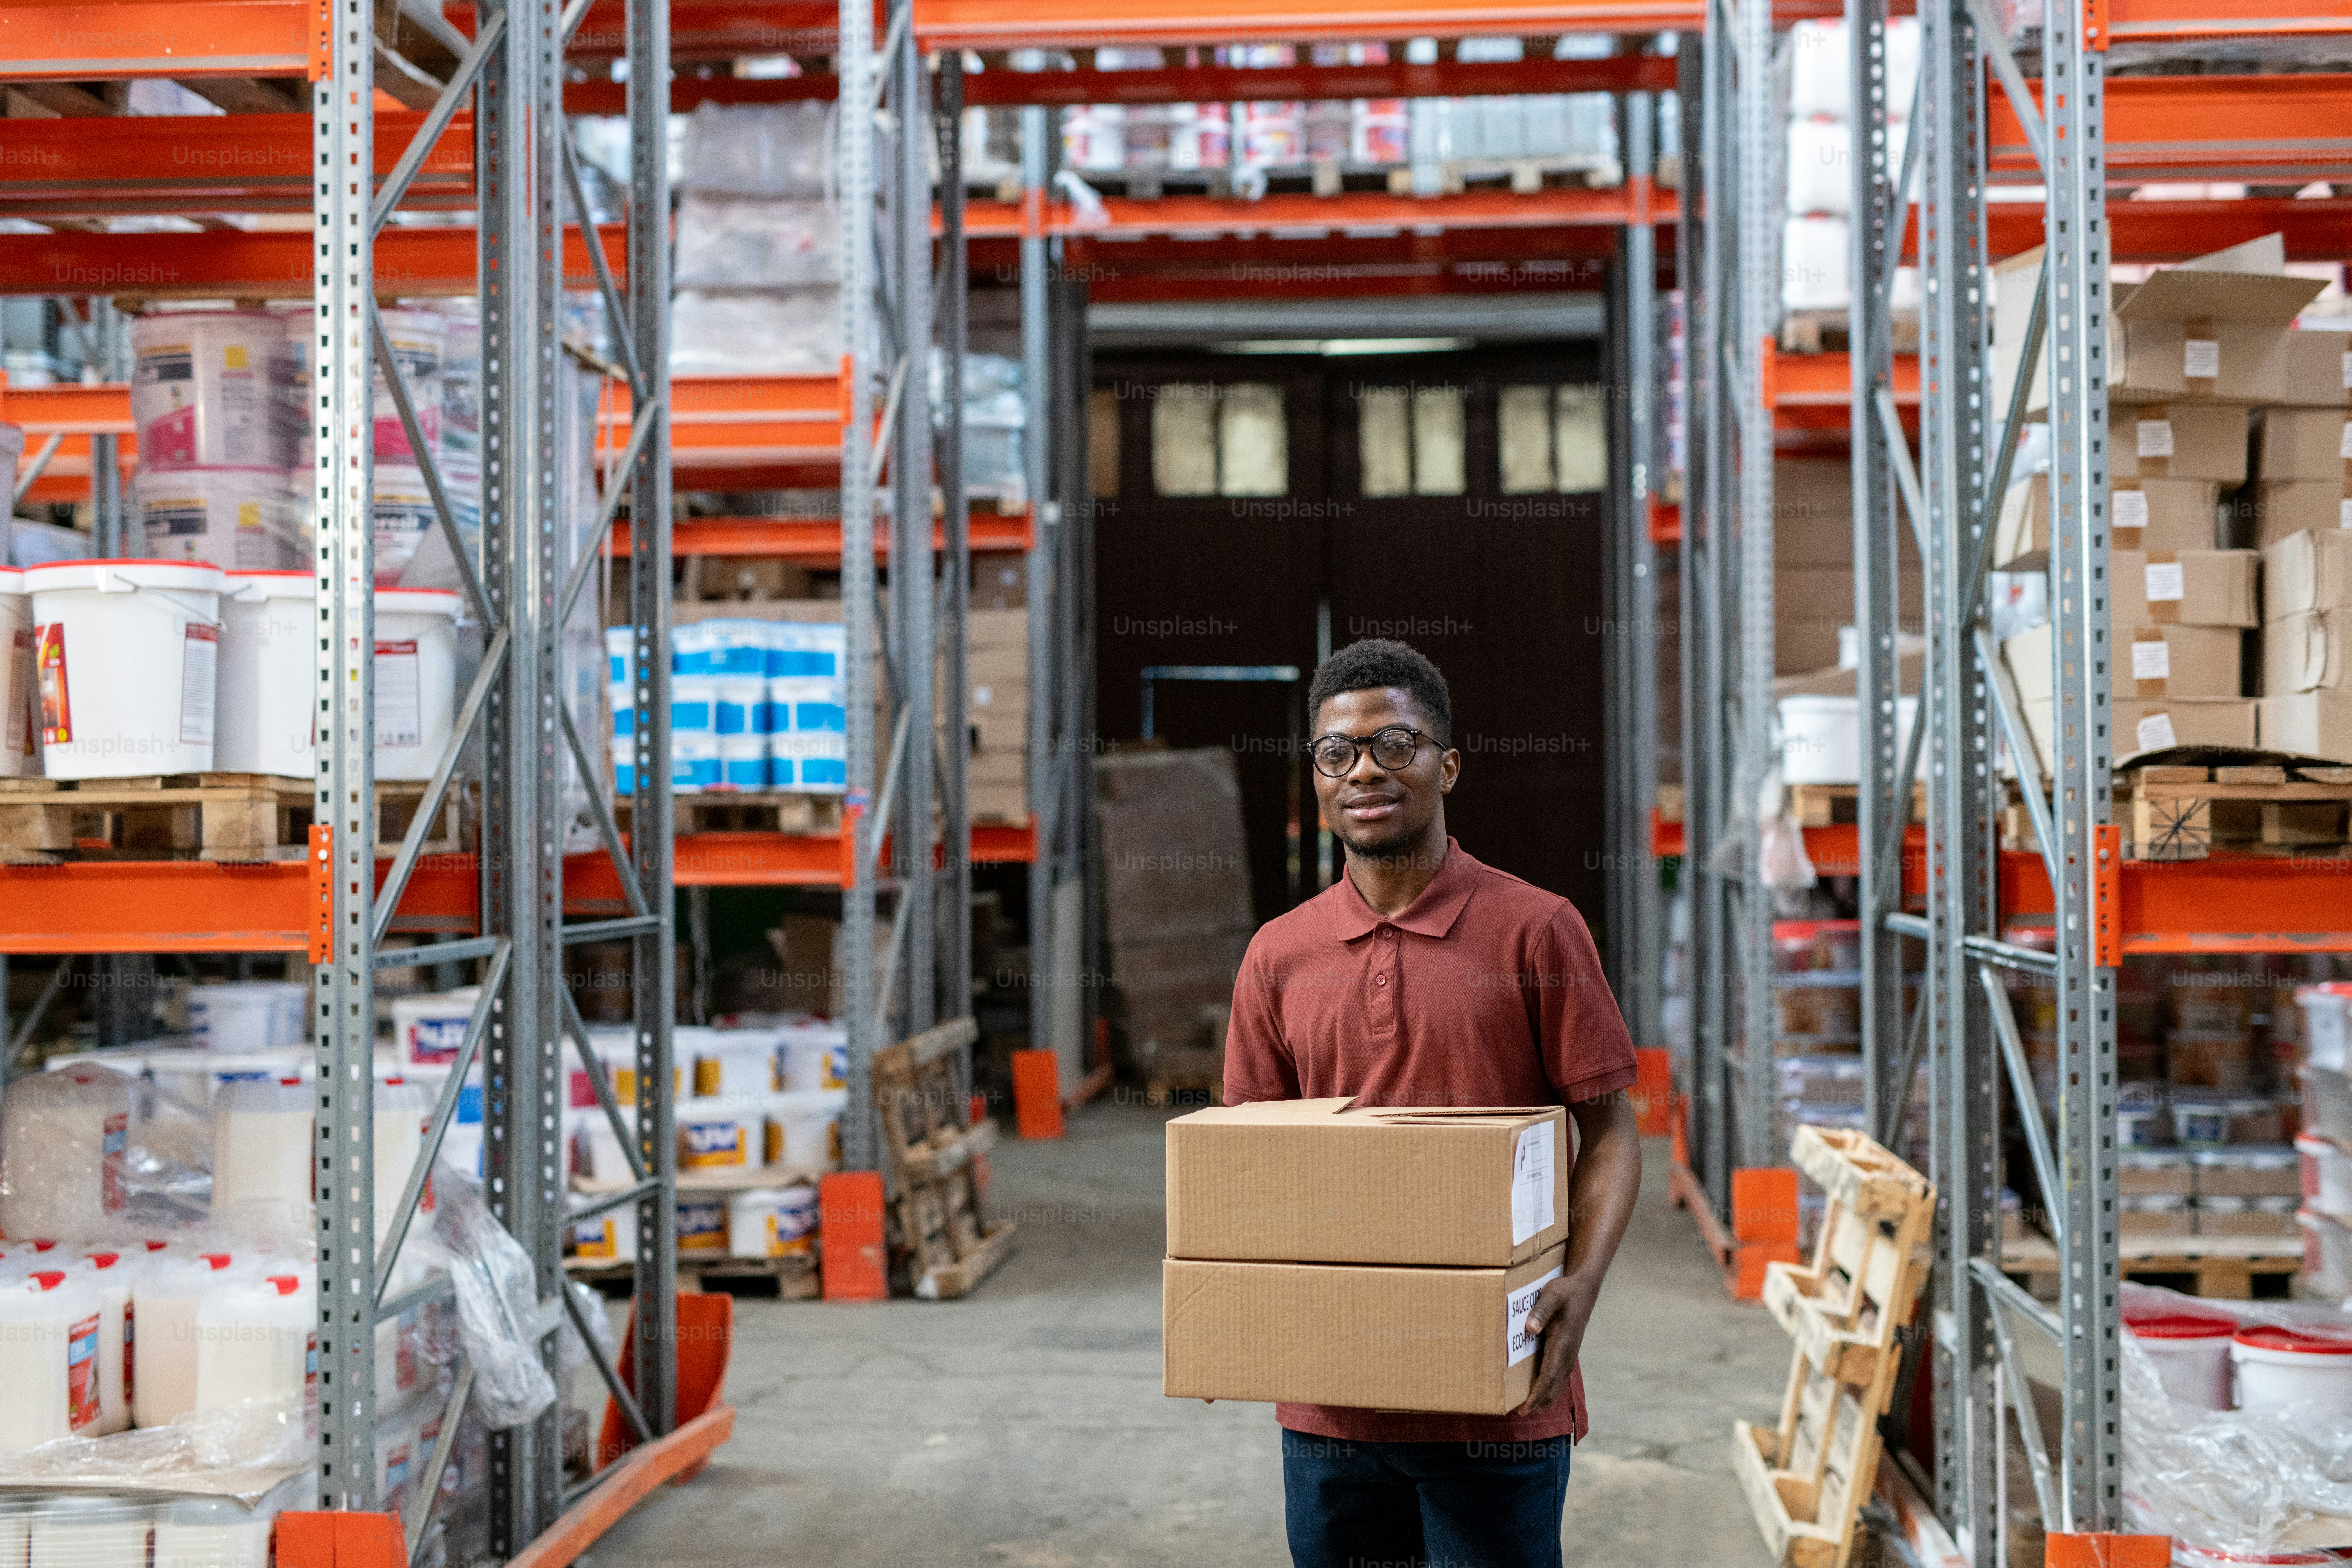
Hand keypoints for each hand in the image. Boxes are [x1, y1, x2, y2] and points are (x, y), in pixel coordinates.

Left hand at [1513, 1275, 1596, 1417]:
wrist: (1584, 1291)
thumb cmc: (1565, 1292)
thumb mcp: (1552, 1295)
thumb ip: (1540, 1311)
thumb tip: (1530, 1329)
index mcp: (1563, 1344)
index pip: (1549, 1377)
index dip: (1536, 1395)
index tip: (1524, 1408)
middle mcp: (1567, 1355)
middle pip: (1553, 1388)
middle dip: (1537, 1402)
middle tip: (1518, 1412)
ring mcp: (1569, 1356)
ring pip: (1557, 1385)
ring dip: (1542, 1397)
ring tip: (1524, 1406)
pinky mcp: (1566, 1354)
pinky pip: (1557, 1377)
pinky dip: (1547, 1388)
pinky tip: (1535, 1389)